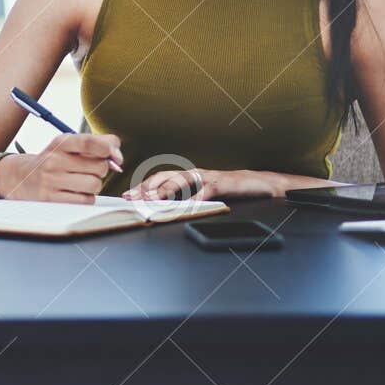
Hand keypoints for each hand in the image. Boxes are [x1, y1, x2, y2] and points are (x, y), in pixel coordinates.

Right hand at [0, 133, 122, 203]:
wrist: (20, 177)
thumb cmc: (54, 161)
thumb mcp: (69, 146)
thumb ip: (98, 144)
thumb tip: (118, 157)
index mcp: (61, 143)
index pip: (89, 142)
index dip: (108, 149)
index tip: (116, 157)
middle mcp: (54, 160)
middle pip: (99, 167)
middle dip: (101, 170)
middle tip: (89, 170)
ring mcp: (51, 180)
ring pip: (94, 185)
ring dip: (94, 185)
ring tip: (81, 182)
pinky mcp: (51, 199)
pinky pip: (85, 200)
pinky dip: (86, 198)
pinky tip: (74, 193)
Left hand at [122, 168, 282, 201]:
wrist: (256, 185)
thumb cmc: (227, 191)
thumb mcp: (202, 196)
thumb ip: (185, 200)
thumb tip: (162, 209)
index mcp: (188, 178)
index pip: (160, 179)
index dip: (143, 186)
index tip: (128, 195)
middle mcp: (194, 174)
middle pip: (165, 176)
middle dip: (147, 186)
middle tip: (134, 197)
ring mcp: (207, 177)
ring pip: (182, 180)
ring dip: (166, 189)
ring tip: (153, 199)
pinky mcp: (222, 183)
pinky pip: (206, 190)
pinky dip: (197, 198)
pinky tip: (188, 205)